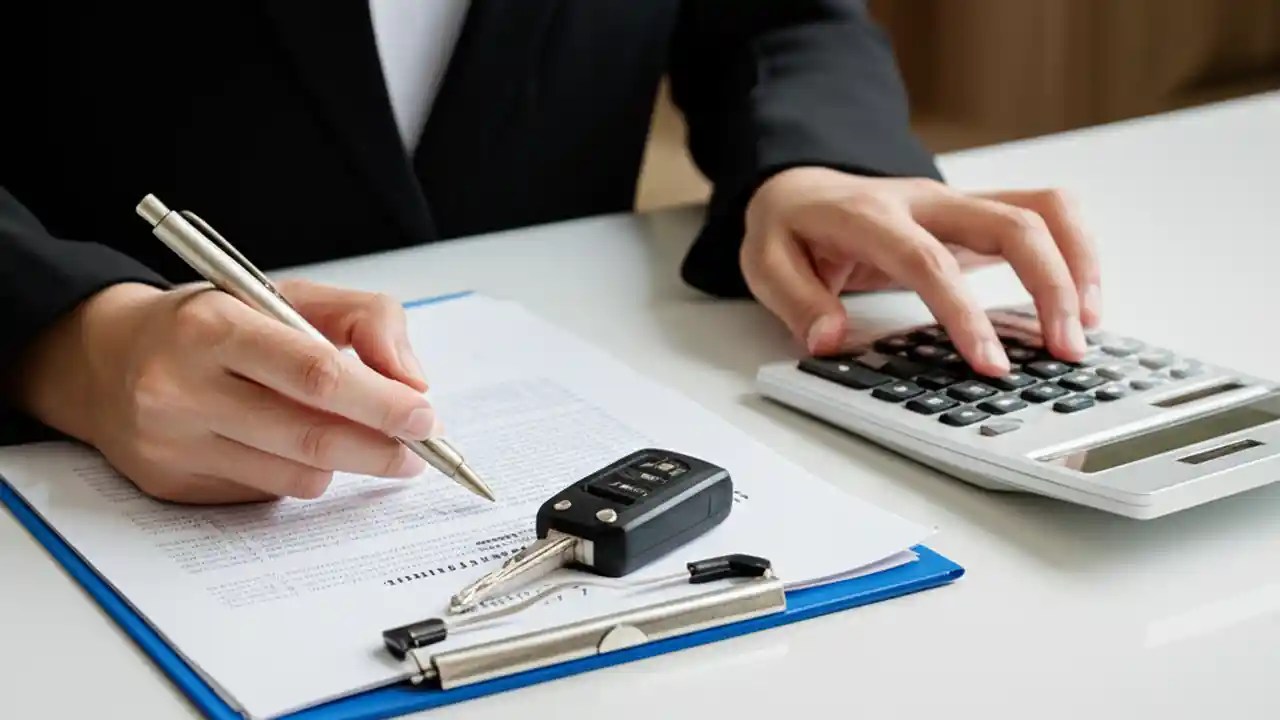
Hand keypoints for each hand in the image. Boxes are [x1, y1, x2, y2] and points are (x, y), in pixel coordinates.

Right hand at [13, 279, 434, 503]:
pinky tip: (296, 449)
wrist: (103, 360)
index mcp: (213, 326)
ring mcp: (173, 443)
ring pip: (294, 474)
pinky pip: (265, 493)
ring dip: (348, 464)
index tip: (424, 414)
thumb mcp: (283, 293)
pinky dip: (300, 474)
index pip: (313, 373)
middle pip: (309, 434)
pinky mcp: (172, 483)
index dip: (379, 401)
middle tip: (420, 449)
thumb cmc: (211, 323)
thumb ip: (362, 319)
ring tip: (369, 445)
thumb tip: (412, 379)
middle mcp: (182, 387)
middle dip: (380, 447)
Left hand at [740, 167, 1101, 375]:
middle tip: (1067, 349)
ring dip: (1078, 262)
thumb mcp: (766, 264)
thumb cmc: (789, 227)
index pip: (929, 261)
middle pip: (1011, 223)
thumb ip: (796, 301)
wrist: (798, 185)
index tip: (989, 363)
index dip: (964, 312)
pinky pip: (1042, 216)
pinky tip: (1079, 300)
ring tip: (1089, 326)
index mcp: (870, 217)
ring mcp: (956, 202)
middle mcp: (925, 201)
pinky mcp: (976, 213)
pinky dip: (1073, 251)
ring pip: (1042, 208)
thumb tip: (831, 339)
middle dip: (1050, 284)